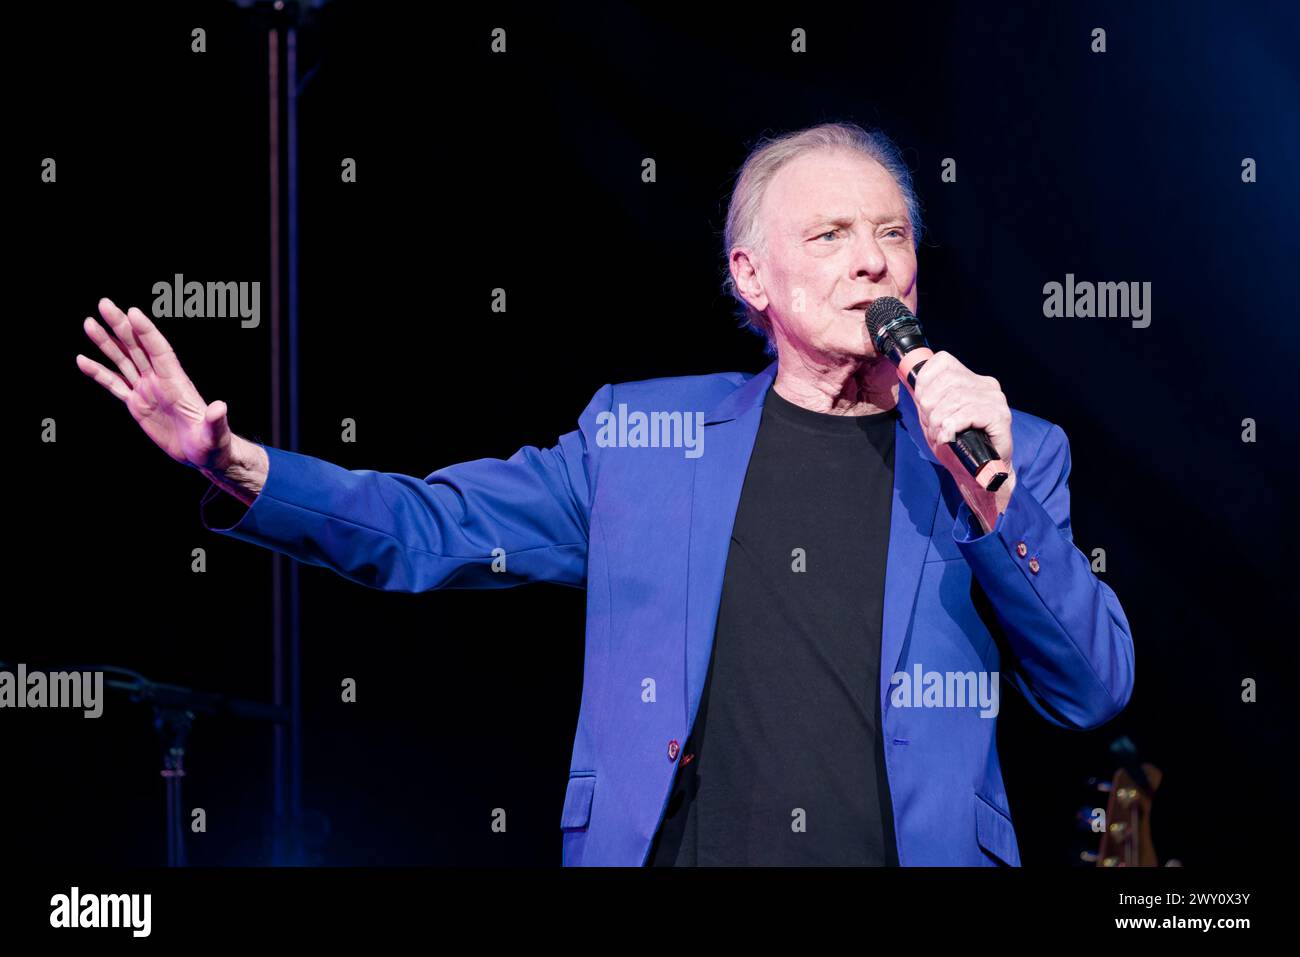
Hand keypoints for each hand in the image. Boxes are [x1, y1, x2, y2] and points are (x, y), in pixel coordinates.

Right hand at [75, 297, 236, 472]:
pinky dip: (98, 372)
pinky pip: (114, 384)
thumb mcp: (215, 433)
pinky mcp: (137, 403)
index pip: (160, 351)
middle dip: (121, 325)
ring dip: (106, 343)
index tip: (133, 312)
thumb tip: (220, 408)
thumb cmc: (213, 443)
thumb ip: (215, 420)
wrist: (203, 453)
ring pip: (123, 360)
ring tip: (89, 323)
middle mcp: (160, 381)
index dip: (147, 332)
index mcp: (177, 383)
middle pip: (137, 347)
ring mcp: (147, 390)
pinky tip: (82, 360)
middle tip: (104, 304)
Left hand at [909, 350, 1015, 532]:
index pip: (943, 361)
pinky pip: (969, 413)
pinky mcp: (1001, 417)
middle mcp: (986, 385)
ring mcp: (996, 400)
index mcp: (971, 379)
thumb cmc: (956, 445)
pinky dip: (952, 426)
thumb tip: (904, 374)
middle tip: (931, 426)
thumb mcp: (934, 416)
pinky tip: (948, 437)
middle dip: (930, 405)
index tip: (921, 402)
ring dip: (939, 420)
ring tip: (939, 434)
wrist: (977, 474)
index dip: (925, 381)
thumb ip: (924, 396)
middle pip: (947, 380)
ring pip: (956, 398)